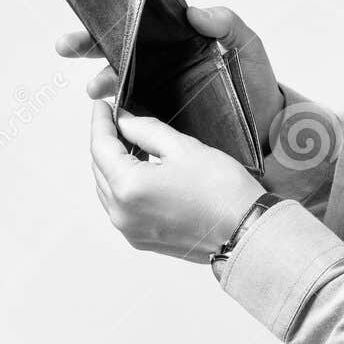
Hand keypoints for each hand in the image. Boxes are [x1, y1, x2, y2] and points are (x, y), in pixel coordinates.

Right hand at [55, 5, 283, 145]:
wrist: (269, 127)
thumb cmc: (256, 82)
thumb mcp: (246, 46)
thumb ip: (226, 23)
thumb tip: (194, 12)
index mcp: (174, 42)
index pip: (133, 28)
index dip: (104, 25)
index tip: (83, 26)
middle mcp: (159, 66)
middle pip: (115, 53)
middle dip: (87, 47)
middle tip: (67, 47)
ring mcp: (157, 95)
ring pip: (120, 85)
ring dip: (102, 82)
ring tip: (97, 88)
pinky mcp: (161, 123)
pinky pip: (133, 119)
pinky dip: (118, 119)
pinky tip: (112, 119)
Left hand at [88, 101, 265, 262]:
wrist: (245, 230)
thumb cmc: (222, 192)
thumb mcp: (183, 147)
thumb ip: (145, 129)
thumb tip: (124, 121)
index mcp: (129, 188)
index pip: (100, 146)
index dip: (100, 121)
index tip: (102, 104)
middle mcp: (122, 213)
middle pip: (98, 169)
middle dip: (106, 141)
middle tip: (118, 119)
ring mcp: (130, 229)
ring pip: (107, 189)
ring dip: (113, 164)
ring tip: (131, 143)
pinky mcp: (141, 239)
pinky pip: (120, 206)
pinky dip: (124, 185)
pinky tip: (141, 171)